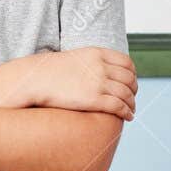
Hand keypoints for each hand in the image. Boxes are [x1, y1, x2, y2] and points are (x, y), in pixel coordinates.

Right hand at [20, 47, 137, 118]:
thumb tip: (105, 72)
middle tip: (132, 98)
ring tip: (131, 110)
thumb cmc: (53, 72)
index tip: (131, 83)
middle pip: (129, 79)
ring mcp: (98, 82)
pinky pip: (119, 106)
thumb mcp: (78, 58)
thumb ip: (94, 62)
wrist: (36, 80)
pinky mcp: (94, 99)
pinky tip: (128, 116)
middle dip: (134, 90)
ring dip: (132, 103)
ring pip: (127, 94)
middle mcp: (101, 66)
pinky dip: (127, 112)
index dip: (133, 74)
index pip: (127, 63)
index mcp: (97, 53)